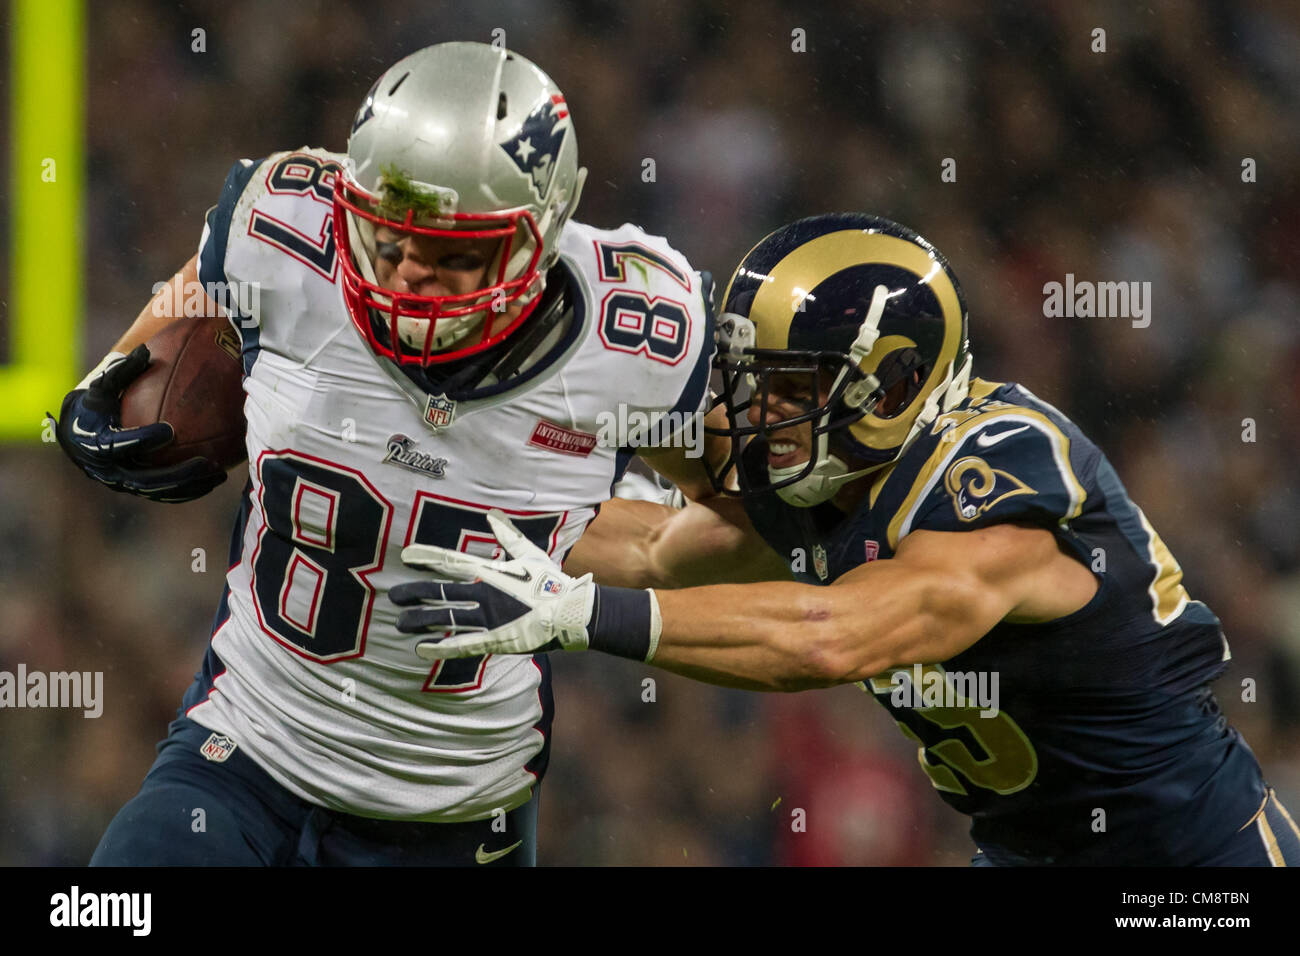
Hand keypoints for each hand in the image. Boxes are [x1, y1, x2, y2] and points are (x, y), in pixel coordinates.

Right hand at [52, 345, 226, 502]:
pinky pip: (165, 494)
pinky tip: (215, 480)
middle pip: (145, 479)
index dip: (143, 440)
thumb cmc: (95, 404)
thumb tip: (144, 351)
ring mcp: (122, 484)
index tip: (169, 431)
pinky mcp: (135, 490)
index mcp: (96, 443)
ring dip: (190, 486)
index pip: (120, 445)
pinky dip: (189, 491)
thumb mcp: (101, 387)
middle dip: (177, 473)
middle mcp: (108, 470)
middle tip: (205, 462)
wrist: (78, 434)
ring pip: (159, 491)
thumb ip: (122, 372)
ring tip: (218, 475)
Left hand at [391, 510, 595, 659]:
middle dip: (413, 593)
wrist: (572, 611)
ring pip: (444, 618)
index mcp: (491, 571)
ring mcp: (488, 618)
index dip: (426, 558)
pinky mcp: (495, 639)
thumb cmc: (551, 581)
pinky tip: (421, 649)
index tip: (405, 556)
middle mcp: (484, 593)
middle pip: (438, 591)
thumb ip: (507, 536)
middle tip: (394, 596)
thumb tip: (492, 514)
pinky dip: (439, 648)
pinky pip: (461, 644)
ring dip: (419, 620)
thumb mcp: (530, 553)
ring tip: (400, 623)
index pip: (450, 562)